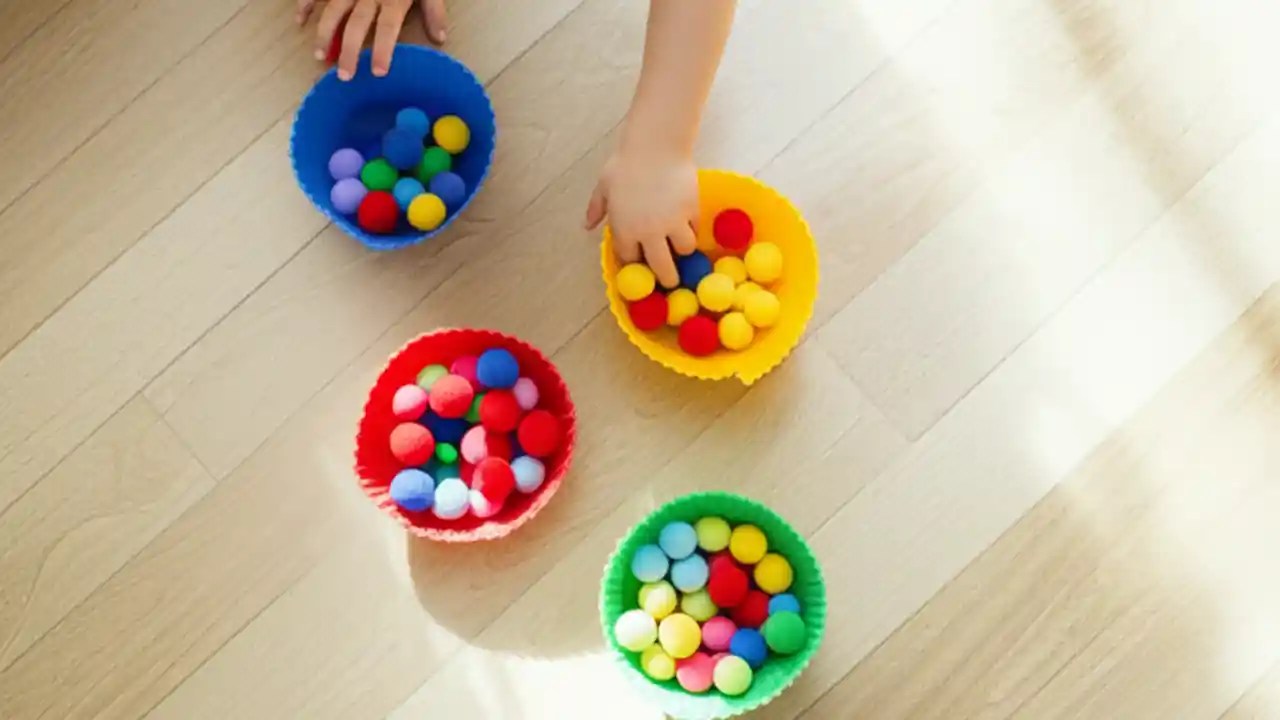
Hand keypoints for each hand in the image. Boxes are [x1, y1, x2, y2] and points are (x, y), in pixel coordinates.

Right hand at [297, 0, 448, 79]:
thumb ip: (434, 11)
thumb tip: (440, 39)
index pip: (387, 28)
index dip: (382, 49)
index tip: (377, 72)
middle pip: (356, 25)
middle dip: (349, 51)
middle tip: (344, 76)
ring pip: (333, 11)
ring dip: (324, 34)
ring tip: (320, 57)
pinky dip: (306, 3)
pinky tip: (300, 21)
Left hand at [586, 147, 698, 288]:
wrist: (656, 146)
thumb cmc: (626, 164)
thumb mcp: (604, 186)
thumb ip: (596, 208)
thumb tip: (587, 225)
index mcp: (625, 229)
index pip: (630, 258)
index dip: (635, 260)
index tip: (639, 260)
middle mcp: (650, 232)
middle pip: (663, 268)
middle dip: (667, 278)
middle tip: (671, 280)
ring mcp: (673, 223)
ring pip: (684, 249)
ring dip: (682, 250)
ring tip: (680, 245)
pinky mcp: (692, 212)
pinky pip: (694, 229)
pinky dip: (691, 229)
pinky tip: (687, 223)